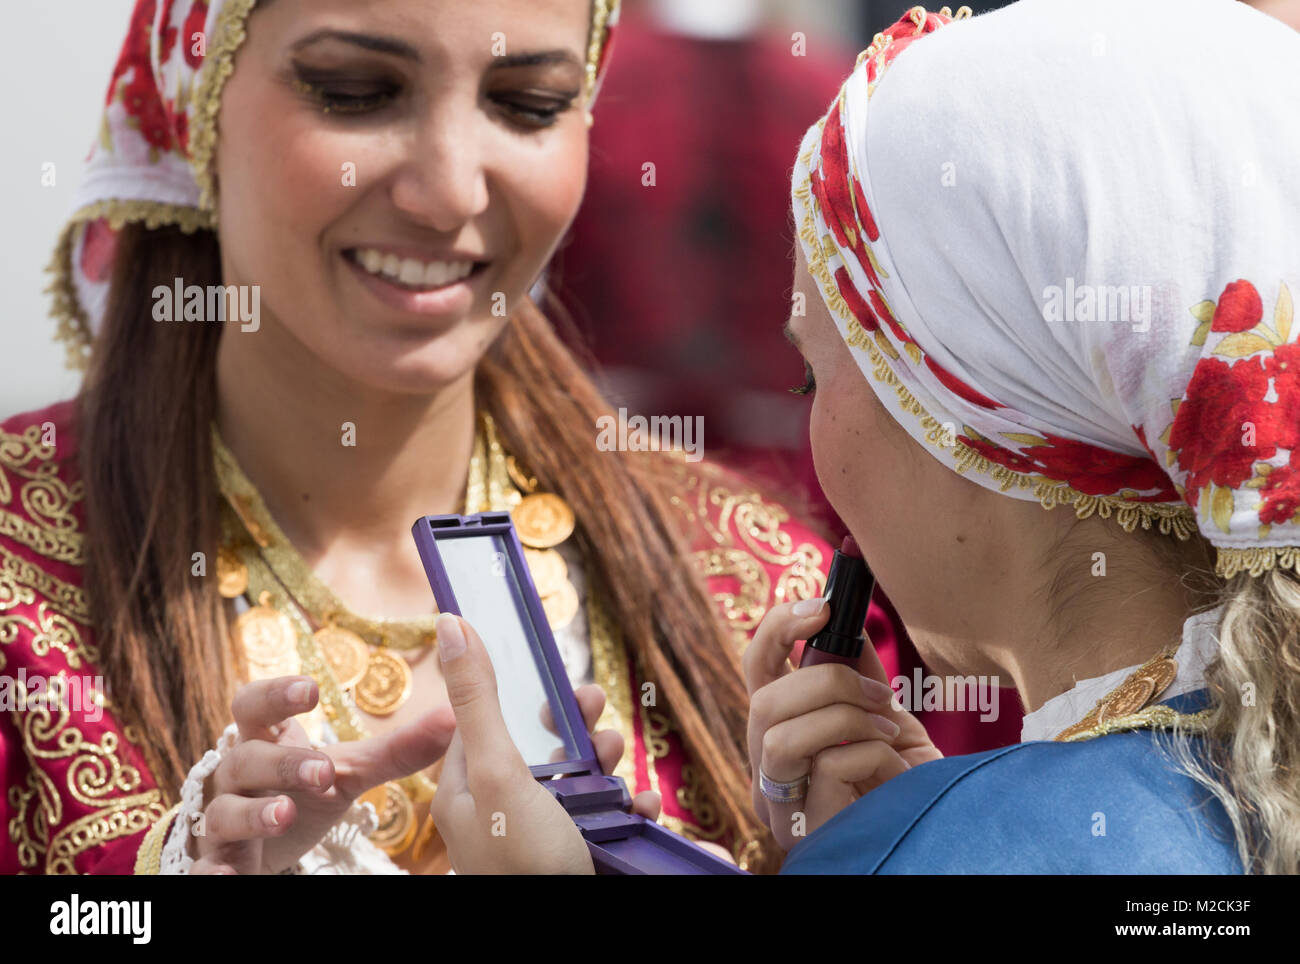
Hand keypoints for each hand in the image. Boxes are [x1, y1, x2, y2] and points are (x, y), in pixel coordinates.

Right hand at [189, 676, 455, 874]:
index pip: (255, 704)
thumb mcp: (346, 769)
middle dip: (282, 762)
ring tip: (285, 815)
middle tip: (322, 769)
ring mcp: (222, 817)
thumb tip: (453, 717)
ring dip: (253, 812)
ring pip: (224, 810)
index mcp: (265, 740)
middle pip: (245, 757)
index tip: (311, 689)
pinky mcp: (219, 860)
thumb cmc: (299, 790)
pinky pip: (206, 865)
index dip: (277, 693)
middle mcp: (236, 773)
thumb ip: (396, 749)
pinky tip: (228, 875)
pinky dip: (214, 870)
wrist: (258, 842)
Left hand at [431, 613, 640, 873]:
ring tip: (622, 775)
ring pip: (580, 780)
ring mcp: (541, 836)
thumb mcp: (499, 770)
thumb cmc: (522, 865)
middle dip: (578, 729)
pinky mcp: (577, 856)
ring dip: (609, 768)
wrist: (567, 942)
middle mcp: (502, 811)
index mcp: (467, 789)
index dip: (523, 694)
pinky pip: (605, 819)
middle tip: (598, 714)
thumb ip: (481, 699)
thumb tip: (450, 621)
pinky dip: (628, 811)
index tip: (557, 680)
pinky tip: (641, 811)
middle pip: (542, 746)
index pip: (488, 721)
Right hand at [743, 599, 941, 850]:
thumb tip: (845, 616)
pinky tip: (895, 769)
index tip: (822, 607)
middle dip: (828, 682)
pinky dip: (870, 756)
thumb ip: (858, 669)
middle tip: (881, 692)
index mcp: (777, 730)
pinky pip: (826, 767)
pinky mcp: (805, 828)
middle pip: (763, 702)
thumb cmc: (906, 776)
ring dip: (846, 720)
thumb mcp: (881, 711)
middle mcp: (766, 768)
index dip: (778, 629)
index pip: (755, 669)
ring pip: (780, 737)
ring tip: (888, 731)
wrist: (941, 828)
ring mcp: (780, 806)